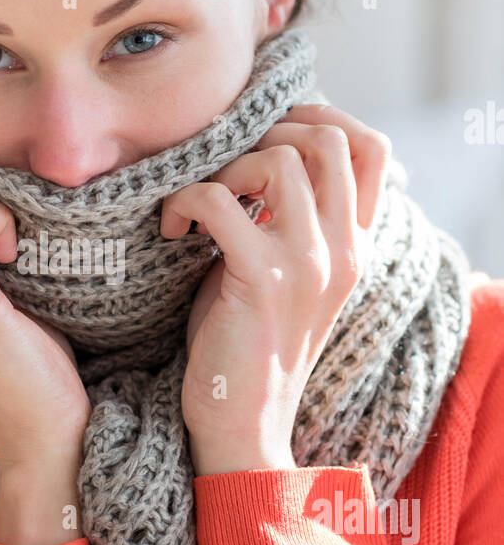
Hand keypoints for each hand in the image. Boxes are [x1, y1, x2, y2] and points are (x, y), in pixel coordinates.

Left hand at [160, 104, 391, 474]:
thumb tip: (252, 155)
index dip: (320, 119)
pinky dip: (186, 201)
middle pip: (328, 139)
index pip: (371, 148)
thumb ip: (286, 218)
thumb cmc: (245, 343)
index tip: (266, 137)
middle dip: (265, 136)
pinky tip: (174, 229)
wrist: (243, 425)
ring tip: (197, 207)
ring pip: (279, 159)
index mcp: (352, 245)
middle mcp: (342, 250)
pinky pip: (221, 201)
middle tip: (224, 172)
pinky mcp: (263, 282)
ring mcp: (308, 264)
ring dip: (224, 169)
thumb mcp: (283, 273)